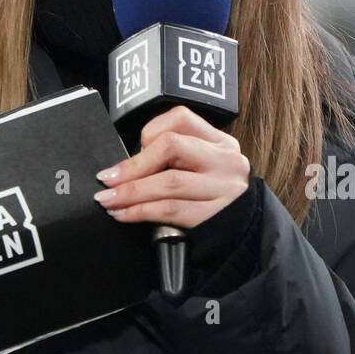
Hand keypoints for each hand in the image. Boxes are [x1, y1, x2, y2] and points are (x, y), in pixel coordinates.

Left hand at [94, 105, 250, 228]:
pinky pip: (171, 210)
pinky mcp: (217, 216)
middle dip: (133, 165)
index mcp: (219, 141)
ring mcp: (224, 188)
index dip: (149, 132)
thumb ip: (174, 159)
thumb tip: (125, 167)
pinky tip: (124, 214)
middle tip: (107, 179)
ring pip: (168, 182)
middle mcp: (225, 160)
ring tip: (109, 200)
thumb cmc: (213, 198)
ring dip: (131, 192)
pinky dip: (141, 212)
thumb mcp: (203, 168)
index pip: (180, 119)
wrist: (246, 234)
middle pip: (171, 147)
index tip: (132, 149)